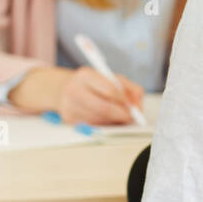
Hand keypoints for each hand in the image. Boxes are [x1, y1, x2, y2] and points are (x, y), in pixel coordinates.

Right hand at [10, 65, 143, 123]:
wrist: (64, 89)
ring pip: (99, 120)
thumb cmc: (93, 84)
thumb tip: (138, 105)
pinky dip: (103, 125)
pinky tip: (104, 118)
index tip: (131, 106)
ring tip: (117, 116)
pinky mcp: (68, 119)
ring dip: (112, 121)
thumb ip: (129, 88)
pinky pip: (92, 126)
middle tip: (129, 117)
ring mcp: (68, 106)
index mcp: (86, 75)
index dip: (124, 100)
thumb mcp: (111, 78)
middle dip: (120, 115)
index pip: (109, 89)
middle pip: (103, 108)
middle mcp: (73, 90)